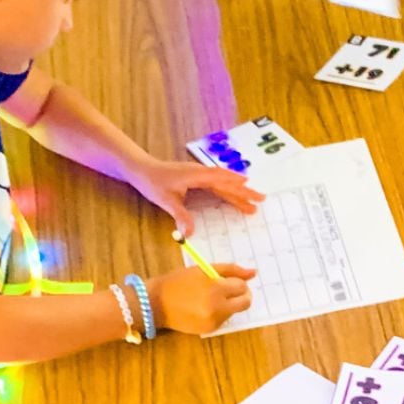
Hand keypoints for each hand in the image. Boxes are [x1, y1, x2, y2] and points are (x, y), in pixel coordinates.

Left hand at [129, 158, 262, 237]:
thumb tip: (189, 234)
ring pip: (224, 183)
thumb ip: (180, 215)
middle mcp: (201, 173)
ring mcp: (200, 174)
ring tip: (254, 200)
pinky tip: (236, 191)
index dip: (236, 185)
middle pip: (227, 182)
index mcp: (196, 175)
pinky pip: (218, 183)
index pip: (220, 180)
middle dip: (244, 191)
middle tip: (262, 199)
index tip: (251, 189)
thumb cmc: (152, 182)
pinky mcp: (197, 177)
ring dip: (239, 191)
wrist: (142, 169)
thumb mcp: (165, 200)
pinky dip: (229, 188)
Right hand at [150, 264, 255, 333]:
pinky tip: (203, 308)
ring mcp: (214, 321)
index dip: (238, 282)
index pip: (242, 286)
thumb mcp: (202, 269)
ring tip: (209, 298)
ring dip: (229, 304)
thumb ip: (230, 269)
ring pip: (235, 311)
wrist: (155, 303)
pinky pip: (223, 320)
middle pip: (245, 302)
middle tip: (231, 291)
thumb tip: (254, 272)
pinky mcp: (209, 330)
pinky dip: (219, 313)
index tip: (230, 281)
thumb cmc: (179, 282)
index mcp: (215, 288)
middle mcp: (217, 307)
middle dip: (242, 295)